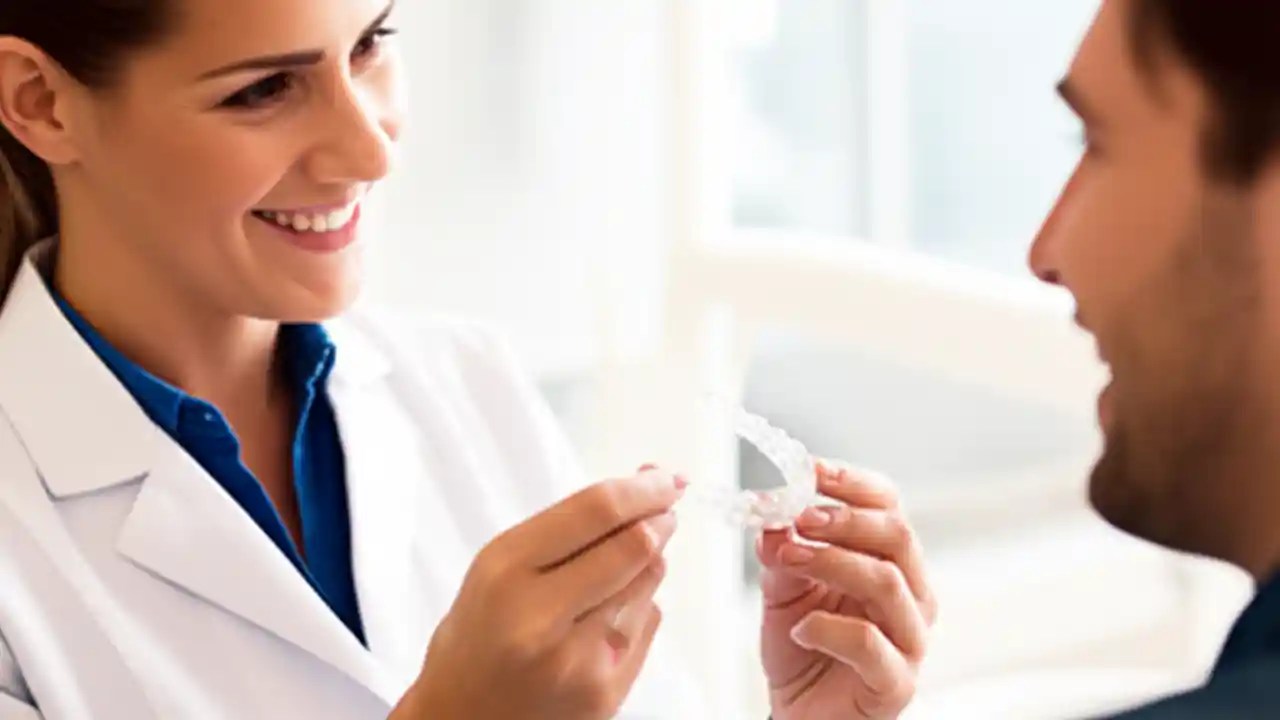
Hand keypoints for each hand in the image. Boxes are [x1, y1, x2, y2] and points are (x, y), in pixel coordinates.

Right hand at [401, 466, 684, 719]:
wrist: (461, 719)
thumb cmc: (478, 637)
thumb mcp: (496, 567)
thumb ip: (565, 530)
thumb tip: (643, 488)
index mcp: (505, 572)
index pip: (596, 511)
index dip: (644, 488)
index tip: (665, 478)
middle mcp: (541, 618)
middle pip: (635, 546)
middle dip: (660, 518)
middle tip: (665, 505)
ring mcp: (579, 661)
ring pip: (648, 583)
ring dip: (649, 560)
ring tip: (619, 565)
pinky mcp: (606, 692)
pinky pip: (647, 624)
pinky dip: (639, 605)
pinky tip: (607, 613)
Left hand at [759, 461, 935, 719]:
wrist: (801, 712)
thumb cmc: (803, 645)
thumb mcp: (782, 587)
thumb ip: (781, 550)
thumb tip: (770, 513)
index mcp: (890, 561)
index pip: (889, 506)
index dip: (852, 482)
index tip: (809, 469)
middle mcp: (912, 595)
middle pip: (897, 536)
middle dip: (844, 518)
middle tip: (800, 515)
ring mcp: (909, 640)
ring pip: (887, 582)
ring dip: (832, 560)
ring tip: (788, 558)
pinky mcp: (896, 683)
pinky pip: (872, 644)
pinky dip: (830, 628)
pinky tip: (802, 628)